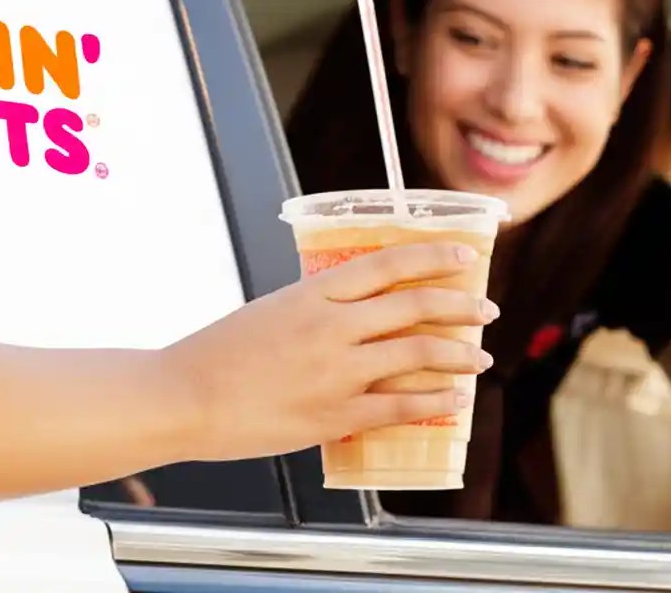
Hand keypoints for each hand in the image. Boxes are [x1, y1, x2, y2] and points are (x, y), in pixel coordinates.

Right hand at [162, 241, 497, 461]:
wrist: (184, 399)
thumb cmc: (219, 355)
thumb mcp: (271, 310)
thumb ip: (318, 308)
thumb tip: (360, 314)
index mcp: (313, 292)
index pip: (388, 264)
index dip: (434, 257)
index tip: (464, 257)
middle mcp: (332, 326)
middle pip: (414, 306)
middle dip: (461, 306)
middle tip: (486, 309)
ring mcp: (336, 371)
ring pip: (417, 354)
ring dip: (458, 354)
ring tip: (480, 357)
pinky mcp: (335, 414)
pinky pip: (400, 404)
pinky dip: (434, 400)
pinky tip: (454, 399)